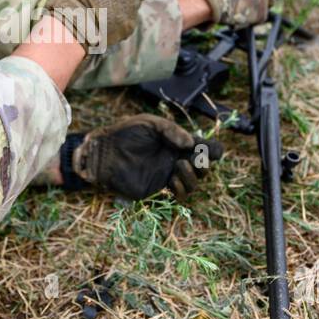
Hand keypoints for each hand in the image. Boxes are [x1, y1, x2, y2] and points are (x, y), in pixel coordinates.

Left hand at [66, 114, 222, 199]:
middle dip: (206, 163)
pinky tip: (173, 178)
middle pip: (203, 167)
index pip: (202, 148)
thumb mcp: (150, 124)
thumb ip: (172, 131)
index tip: (215, 150)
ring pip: (194, 183)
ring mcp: (167, 175)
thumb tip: (191, 144)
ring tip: (180, 164)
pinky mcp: (157, 188)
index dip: (213, 150)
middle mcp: (175, 159)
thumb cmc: (124, 133)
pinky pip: (179, 194)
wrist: (103, 152)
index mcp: (176, 142)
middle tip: (199, 157)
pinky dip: (182, 188)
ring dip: (194, 175)